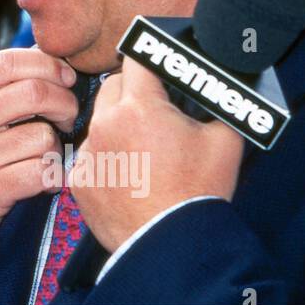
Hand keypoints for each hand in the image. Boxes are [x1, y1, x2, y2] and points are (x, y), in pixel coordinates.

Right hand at [0, 47, 79, 280]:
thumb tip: (42, 59)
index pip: (7, 61)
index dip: (46, 64)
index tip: (65, 77)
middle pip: (34, 92)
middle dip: (65, 102)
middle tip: (67, 116)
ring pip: (43, 136)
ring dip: (56, 147)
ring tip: (45, 155)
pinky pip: (42, 173)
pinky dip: (52, 176)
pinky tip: (42, 179)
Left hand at [73, 58, 244, 252]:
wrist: (173, 245)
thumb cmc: (199, 193)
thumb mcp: (225, 140)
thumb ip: (216, 103)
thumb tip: (215, 85)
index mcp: (139, 107)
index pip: (137, 59)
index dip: (151, 60)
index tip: (158, 66)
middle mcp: (105, 125)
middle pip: (113, 86)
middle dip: (134, 92)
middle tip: (158, 112)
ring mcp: (89, 153)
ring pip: (99, 121)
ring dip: (117, 126)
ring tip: (146, 150)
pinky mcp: (79, 179)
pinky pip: (91, 156)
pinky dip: (107, 159)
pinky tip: (131, 176)